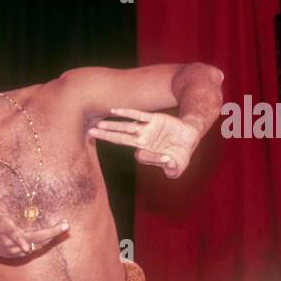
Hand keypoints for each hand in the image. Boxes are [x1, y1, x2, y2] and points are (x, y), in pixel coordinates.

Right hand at [0, 189, 68, 258]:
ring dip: (52, 236)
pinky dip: (49, 239)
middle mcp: (11, 243)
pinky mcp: (23, 254)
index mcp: (4, 230)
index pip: (12, 235)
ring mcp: (18, 250)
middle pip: (33, 239)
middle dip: (50, 233)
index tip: (26, 247)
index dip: (19, 240)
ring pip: (38, 244)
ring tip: (65, 225)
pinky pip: (39, 247)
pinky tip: (58, 231)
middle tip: (65, 225)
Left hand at [87, 108, 202, 178]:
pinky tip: (115, 110)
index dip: (148, 157)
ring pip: (126, 127)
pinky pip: (138, 115)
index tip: (160, 157)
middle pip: (120, 139)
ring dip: (113, 126)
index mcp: (146, 151)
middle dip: (105, 136)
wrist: (191, 136)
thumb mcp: (178, 166)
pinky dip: (127, 112)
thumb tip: (168, 164)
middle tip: (90, 133)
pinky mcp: (154, 119)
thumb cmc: (181, 154)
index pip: (139, 154)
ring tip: (99, 125)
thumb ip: (172, 170)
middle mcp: (142, 140)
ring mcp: (146, 129)